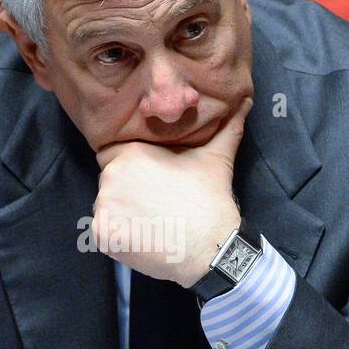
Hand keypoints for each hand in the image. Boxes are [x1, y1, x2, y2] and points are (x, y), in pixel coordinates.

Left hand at [92, 97, 252, 285]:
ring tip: (149, 222)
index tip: (148, 182)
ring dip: (120, 214)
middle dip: (125, 191)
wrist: (209, 246)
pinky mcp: (102, 234)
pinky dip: (117, 237)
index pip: (113, 154)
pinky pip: (102, 233)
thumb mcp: (218, 157)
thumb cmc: (210, 199)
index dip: (131, 168)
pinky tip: (142, 238)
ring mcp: (104, 206)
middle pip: (109, 182)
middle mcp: (111, 175)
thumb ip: (227, 126)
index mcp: (131, 152)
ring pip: (106, 207)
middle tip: (153, 204)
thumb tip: (246, 102)